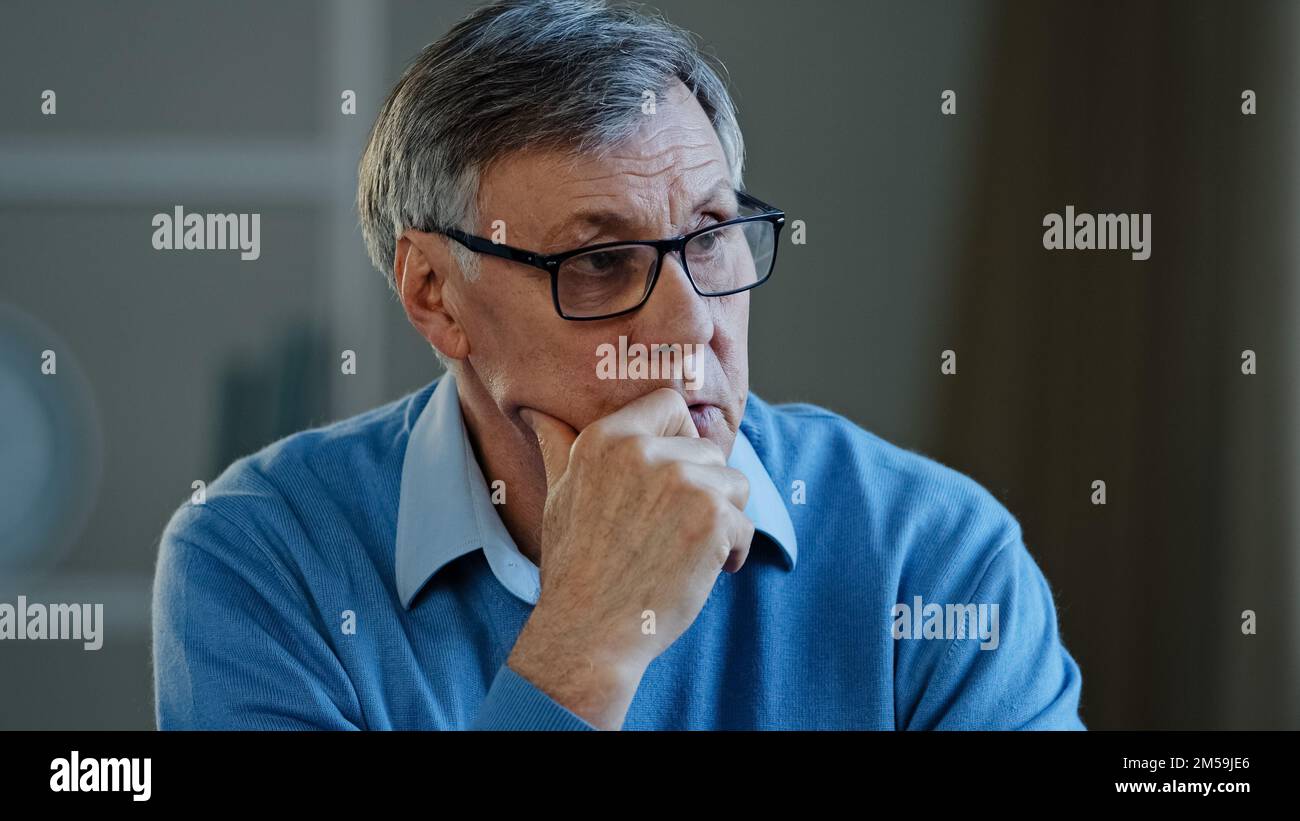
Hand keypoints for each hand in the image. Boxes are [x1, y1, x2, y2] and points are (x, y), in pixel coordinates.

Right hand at [506, 387, 753, 728]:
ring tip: (685, 549)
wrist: (589, 631)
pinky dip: (732, 552)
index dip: (679, 437)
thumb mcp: (559, 495)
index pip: (669, 404)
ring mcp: (682, 482)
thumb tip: (540, 413)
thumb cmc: (574, 566)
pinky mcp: (712, 518)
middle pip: (708, 450)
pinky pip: (746, 524)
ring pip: (734, 484)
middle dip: (702, 489)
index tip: (671, 477)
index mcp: (606, 439)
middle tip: (671, 531)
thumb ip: (559, 447)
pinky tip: (699, 571)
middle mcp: (645, 451)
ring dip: (721, 518)